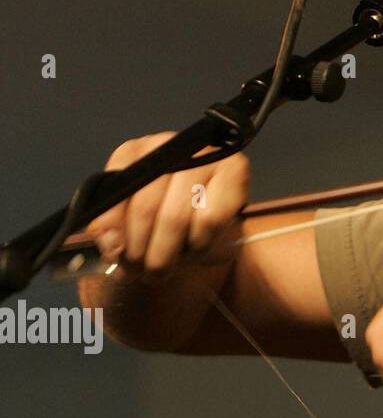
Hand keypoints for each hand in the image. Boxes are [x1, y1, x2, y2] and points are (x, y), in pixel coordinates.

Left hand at [85, 132, 249, 280]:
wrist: (208, 218)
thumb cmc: (164, 216)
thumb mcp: (128, 220)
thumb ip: (112, 227)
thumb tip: (112, 244)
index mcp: (135, 151)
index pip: (116, 184)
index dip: (111, 221)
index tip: (114, 252)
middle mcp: (169, 144)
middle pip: (145, 207)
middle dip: (140, 251)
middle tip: (140, 273)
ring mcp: (204, 154)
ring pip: (176, 218)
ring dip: (166, 256)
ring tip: (162, 270)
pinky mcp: (235, 169)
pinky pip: (209, 220)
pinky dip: (198, 245)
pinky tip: (194, 250)